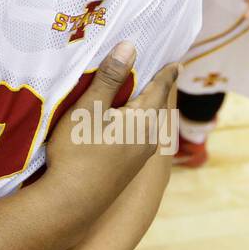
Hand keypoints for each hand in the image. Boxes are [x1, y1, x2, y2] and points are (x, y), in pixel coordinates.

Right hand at [43, 41, 179, 206]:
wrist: (72, 202)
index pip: (161, 87)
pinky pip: (143, 134)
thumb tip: (130, 46)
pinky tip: (127, 120)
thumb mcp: (89, 108)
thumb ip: (110, 78)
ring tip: (143, 90)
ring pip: (152, 122)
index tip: (176, 58)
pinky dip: (140, 119)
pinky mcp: (130, 166)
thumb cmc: (78, 152)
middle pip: (160, 105)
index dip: (167, 71)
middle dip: (160, 87)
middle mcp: (150, 137)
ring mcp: (141, 155)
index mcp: (144, 119)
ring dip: (149, 105)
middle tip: (160, 68)